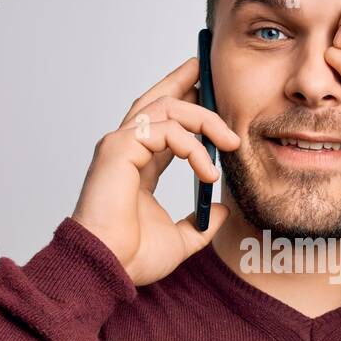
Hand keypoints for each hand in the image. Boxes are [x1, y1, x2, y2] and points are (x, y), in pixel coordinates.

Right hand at [72, 57, 241, 285]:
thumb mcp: (182, 240)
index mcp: (139, 165)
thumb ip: (201, 224)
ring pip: (167, 108)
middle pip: (158, 100)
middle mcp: (127, 149)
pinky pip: (165, 130)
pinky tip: (208, 172)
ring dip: (205, 119)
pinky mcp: (118, 148)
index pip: (165, 125)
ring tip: (230, 143)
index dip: (187, 105)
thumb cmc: (132, 257)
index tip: (207, 92)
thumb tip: (222, 210)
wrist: (109, 267)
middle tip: (209, 73)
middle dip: (185, 81)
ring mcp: (121, 145)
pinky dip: (192, 146)